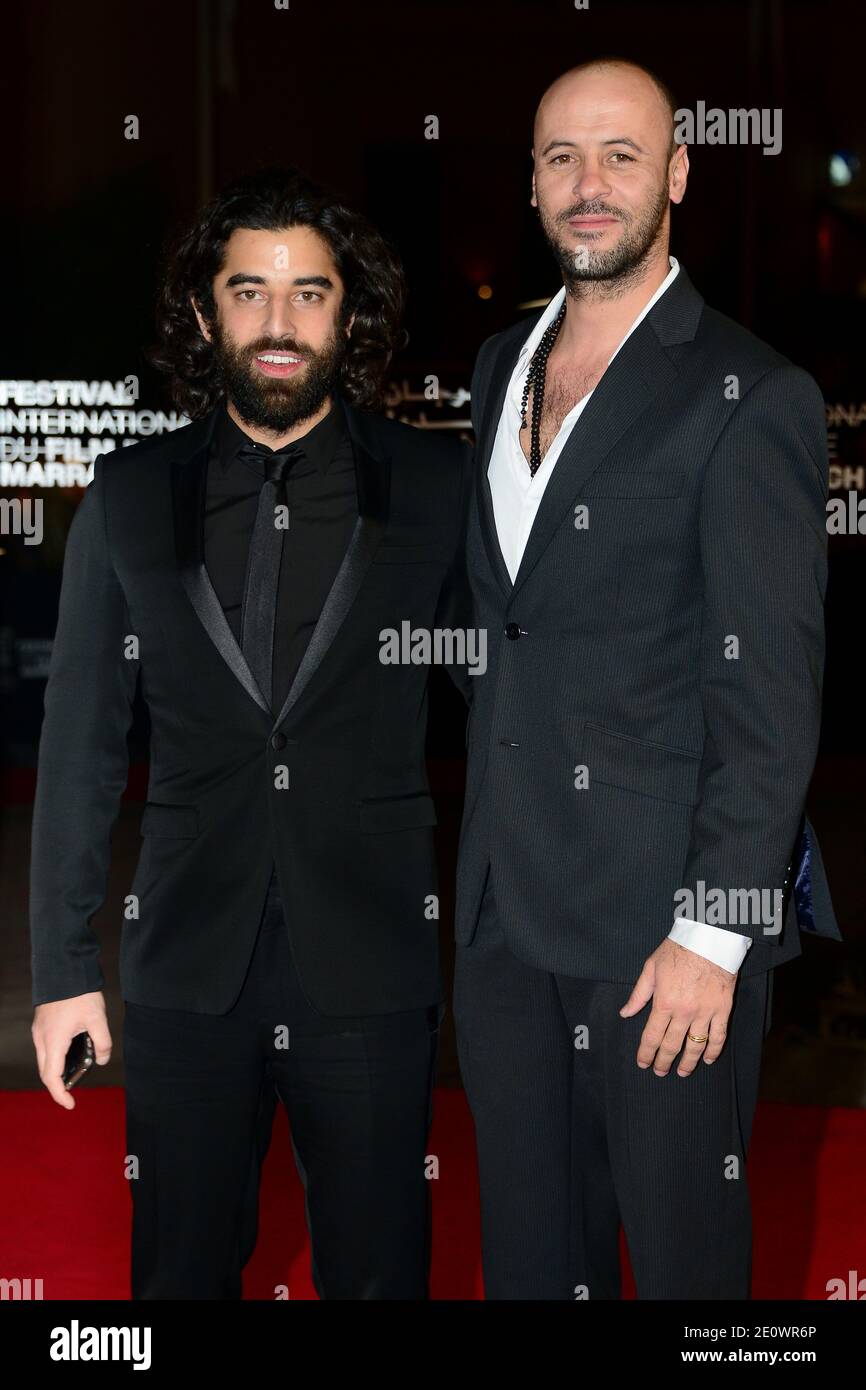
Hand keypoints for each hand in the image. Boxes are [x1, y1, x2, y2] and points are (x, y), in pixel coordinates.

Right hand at [31, 992, 111, 1108]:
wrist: (65, 968)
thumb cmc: (80, 993)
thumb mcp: (98, 1018)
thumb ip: (102, 1042)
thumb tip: (102, 1060)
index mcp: (53, 1040)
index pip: (51, 1078)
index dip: (60, 1095)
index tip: (70, 1105)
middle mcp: (41, 1038)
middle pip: (46, 1071)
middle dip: (58, 1085)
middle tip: (74, 1092)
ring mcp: (38, 1031)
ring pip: (44, 1060)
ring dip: (57, 1070)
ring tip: (76, 1072)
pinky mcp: (41, 1024)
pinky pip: (46, 1048)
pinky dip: (55, 1057)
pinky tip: (72, 1053)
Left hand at [619, 939, 735, 1076]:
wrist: (709, 939)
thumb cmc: (677, 950)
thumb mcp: (651, 968)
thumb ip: (638, 994)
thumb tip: (625, 1013)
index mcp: (663, 1003)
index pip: (652, 1036)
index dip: (646, 1053)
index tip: (643, 1063)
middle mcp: (684, 1013)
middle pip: (672, 1045)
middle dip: (663, 1061)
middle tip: (660, 1071)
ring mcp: (705, 1013)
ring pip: (695, 1046)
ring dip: (688, 1063)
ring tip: (683, 1072)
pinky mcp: (722, 1010)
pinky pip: (718, 1036)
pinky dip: (713, 1051)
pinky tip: (707, 1059)